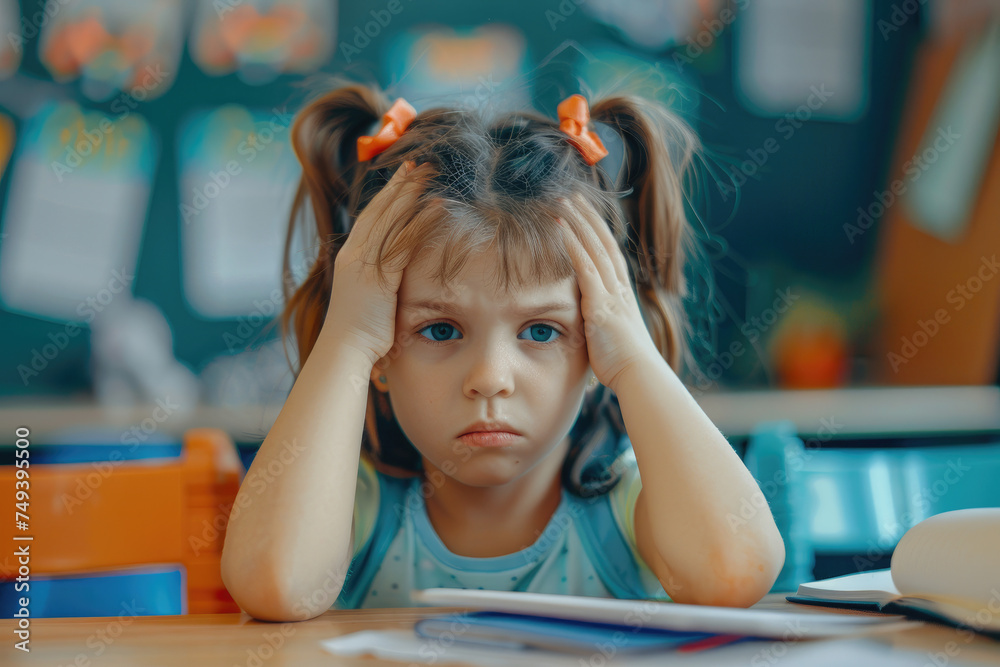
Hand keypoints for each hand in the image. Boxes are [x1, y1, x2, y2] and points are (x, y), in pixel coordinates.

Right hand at [323, 160, 432, 364]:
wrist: (344, 349)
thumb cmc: (356, 331)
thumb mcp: (365, 297)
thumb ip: (377, 279)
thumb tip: (390, 275)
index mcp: (350, 257)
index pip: (370, 217)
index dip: (387, 195)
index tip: (402, 176)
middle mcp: (355, 253)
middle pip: (380, 210)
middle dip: (400, 185)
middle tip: (418, 163)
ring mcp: (365, 263)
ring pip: (391, 219)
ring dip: (411, 194)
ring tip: (430, 174)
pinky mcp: (379, 276)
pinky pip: (405, 242)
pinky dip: (422, 222)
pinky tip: (438, 207)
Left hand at [559, 194, 659, 392]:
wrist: (639, 374)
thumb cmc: (626, 364)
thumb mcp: (612, 336)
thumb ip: (599, 322)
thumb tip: (590, 324)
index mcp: (622, 294)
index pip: (609, 253)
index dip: (597, 231)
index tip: (585, 214)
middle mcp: (619, 287)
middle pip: (603, 242)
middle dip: (587, 218)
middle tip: (572, 196)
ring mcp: (611, 293)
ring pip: (594, 248)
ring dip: (577, 223)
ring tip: (562, 203)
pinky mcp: (600, 303)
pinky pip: (585, 267)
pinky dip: (573, 245)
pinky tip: (560, 228)